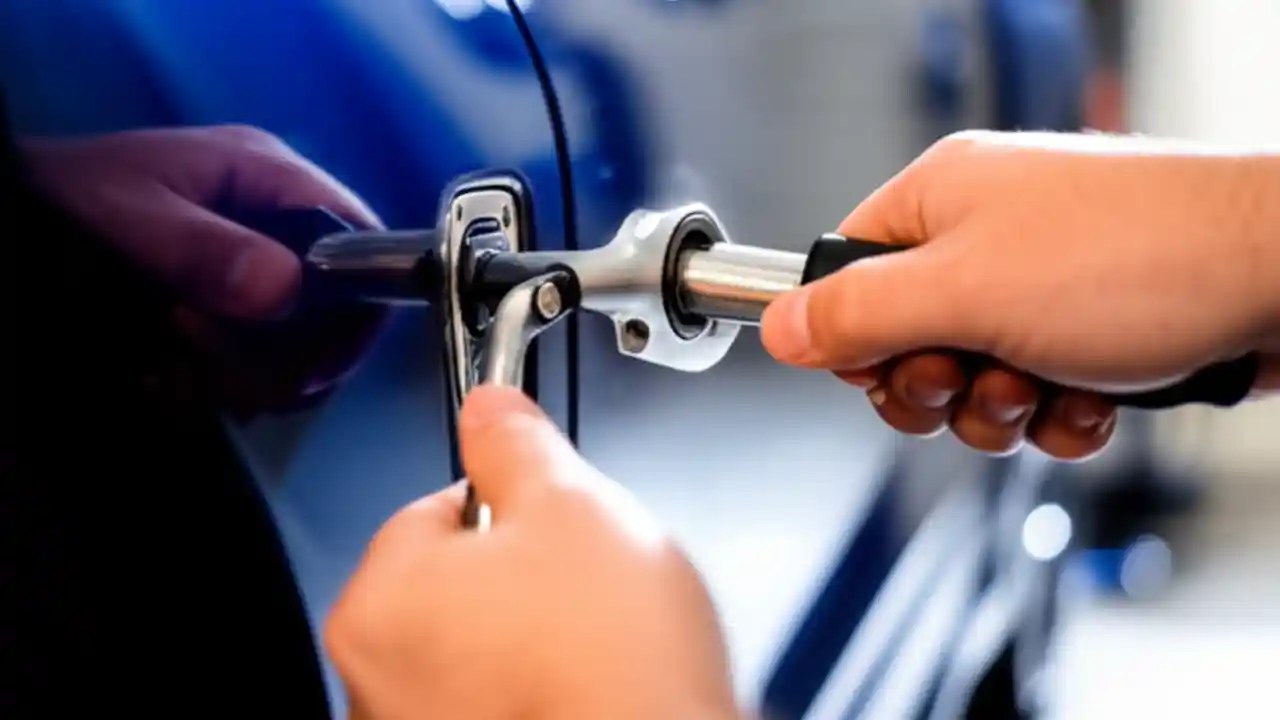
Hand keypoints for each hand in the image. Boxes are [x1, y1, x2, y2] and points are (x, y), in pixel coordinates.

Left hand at [19, 125, 385, 412]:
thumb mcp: (126, 218)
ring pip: (305, 344)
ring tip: (188, 377)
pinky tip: (183, 383)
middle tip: (222, 375)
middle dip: (291, 357)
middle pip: (340, 307)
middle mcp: (274, 217)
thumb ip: (203, 250)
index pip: (362, 239)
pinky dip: (230, 386)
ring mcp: (255, 261)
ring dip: (254, 378)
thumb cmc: (61, 202)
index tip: (310, 367)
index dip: (355, 309)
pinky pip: (265, 359)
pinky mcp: (231, 302)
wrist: (16, 212)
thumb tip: (284, 291)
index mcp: (266, 174)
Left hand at [325, 386, 737, 719]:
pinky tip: (587, 691)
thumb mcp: (572, 504)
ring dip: (530, 638)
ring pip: (481, 649)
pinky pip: (502, 702)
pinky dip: (538, 694)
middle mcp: (375, 681)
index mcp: (380, 602)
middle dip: (521, 574)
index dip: (516, 502)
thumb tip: (489, 410)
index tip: (558, 515)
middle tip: (586, 584)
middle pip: (455, 584)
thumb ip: (517, 443)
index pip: (438, 507)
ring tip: (594, 645)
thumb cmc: (606, 662)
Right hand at [762, 130, 1279, 459]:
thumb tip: (777, 327)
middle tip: (974, 376)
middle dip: (938, 386)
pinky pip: (1034, 390)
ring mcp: (1040, 282)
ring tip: (1046, 385)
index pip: (846, 276)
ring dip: (1002, 406)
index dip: (858, 340)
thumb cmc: (1139, 259)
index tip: (891, 368)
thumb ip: (857, 315)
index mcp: (939, 201)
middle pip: (904, 341)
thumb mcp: (965, 293)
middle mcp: (985, 236)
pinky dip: (1057, 411)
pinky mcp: (1089, 326)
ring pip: (970, 378)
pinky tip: (1092, 399)